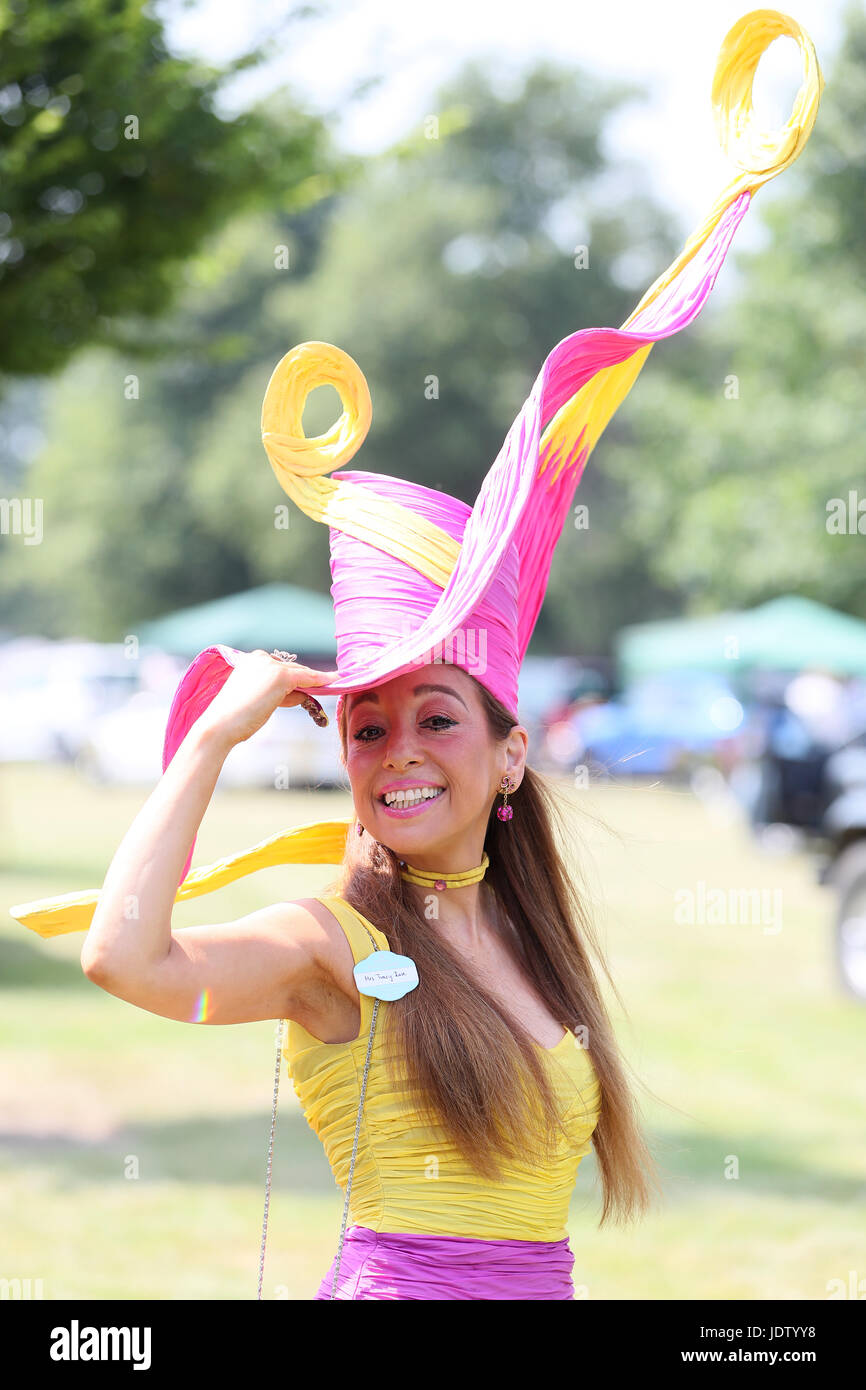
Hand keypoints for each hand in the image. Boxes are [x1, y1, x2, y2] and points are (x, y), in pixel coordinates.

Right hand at [194, 649, 338, 747]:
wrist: (220, 726)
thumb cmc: (234, 719)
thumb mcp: (257, 701)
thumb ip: (278, 693)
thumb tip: (303, 694)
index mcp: (249, 661)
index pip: (278, 669)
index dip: (294, 681)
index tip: (306, 687)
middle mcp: (259, 657)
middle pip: (291, 670)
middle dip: (304, 684)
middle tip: (317, 693)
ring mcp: (270, 666)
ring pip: (300, 675)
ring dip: (313, 685)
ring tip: (327, 688)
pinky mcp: (281, 676)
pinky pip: (309, 677)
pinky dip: (323, 679)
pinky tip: (337, 680)